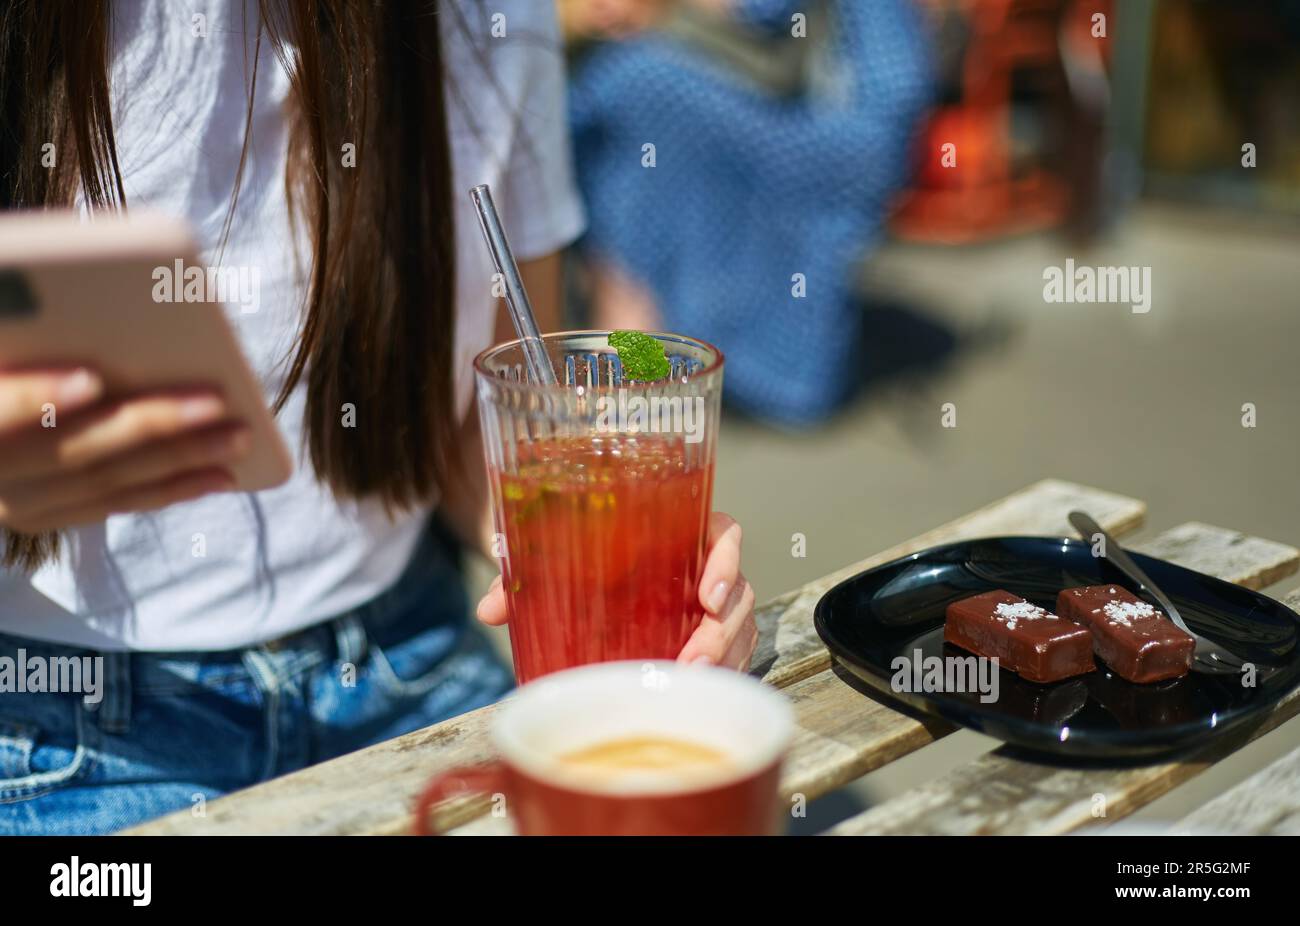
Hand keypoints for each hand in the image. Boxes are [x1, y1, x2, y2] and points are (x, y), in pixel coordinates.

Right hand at [0, 368, 247, 531]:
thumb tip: (96, 332)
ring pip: (105, 484)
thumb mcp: (6, 352)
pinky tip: (218, 477)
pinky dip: (169, 490)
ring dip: (179, 462)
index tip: (90, 379)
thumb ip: (32, 345)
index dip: (40, 397)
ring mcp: (17, 500)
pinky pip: (114, 506)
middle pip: (75, 449)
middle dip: (152, 426)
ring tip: (237, 440)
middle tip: (216, 403)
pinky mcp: (44, 515)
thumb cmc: (8, 365)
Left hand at [476, 510, 758, 671]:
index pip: (724, 533)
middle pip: (739, 591)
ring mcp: (707, 607)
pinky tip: (697, 694)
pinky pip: (730, 656)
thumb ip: (521, 576)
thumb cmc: (568, 552)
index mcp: (678, 530)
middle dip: (724, 629)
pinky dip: (719, 676)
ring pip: (739, 628)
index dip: (726, 560)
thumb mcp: (545, 553)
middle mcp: (700, 566)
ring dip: (724, 658)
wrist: (564, 571)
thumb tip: (491, 610)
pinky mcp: (703, 640)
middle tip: (695, 659)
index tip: (707, 595)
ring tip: (691, 682)